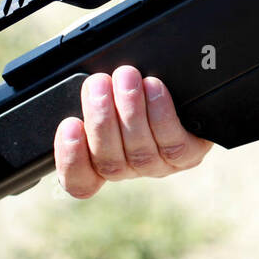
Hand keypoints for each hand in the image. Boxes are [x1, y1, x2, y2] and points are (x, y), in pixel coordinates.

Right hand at [54, 67, 213, 198]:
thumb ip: (91, 93)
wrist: (189, 93)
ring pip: (139, 150)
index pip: (79, 180)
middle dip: (100, 118)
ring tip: (126, 78)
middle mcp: (128, 168)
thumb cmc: (138, 89)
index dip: (70, 159)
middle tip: (98, 83)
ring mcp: (158, 165)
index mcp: (101, 160)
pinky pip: (172, 143)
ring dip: (130, 111)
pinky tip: (154, 89)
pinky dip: (160, 114)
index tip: (69, 125)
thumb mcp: (108, 90)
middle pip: (107, 160)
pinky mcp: (188, 156)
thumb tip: (81, 80)